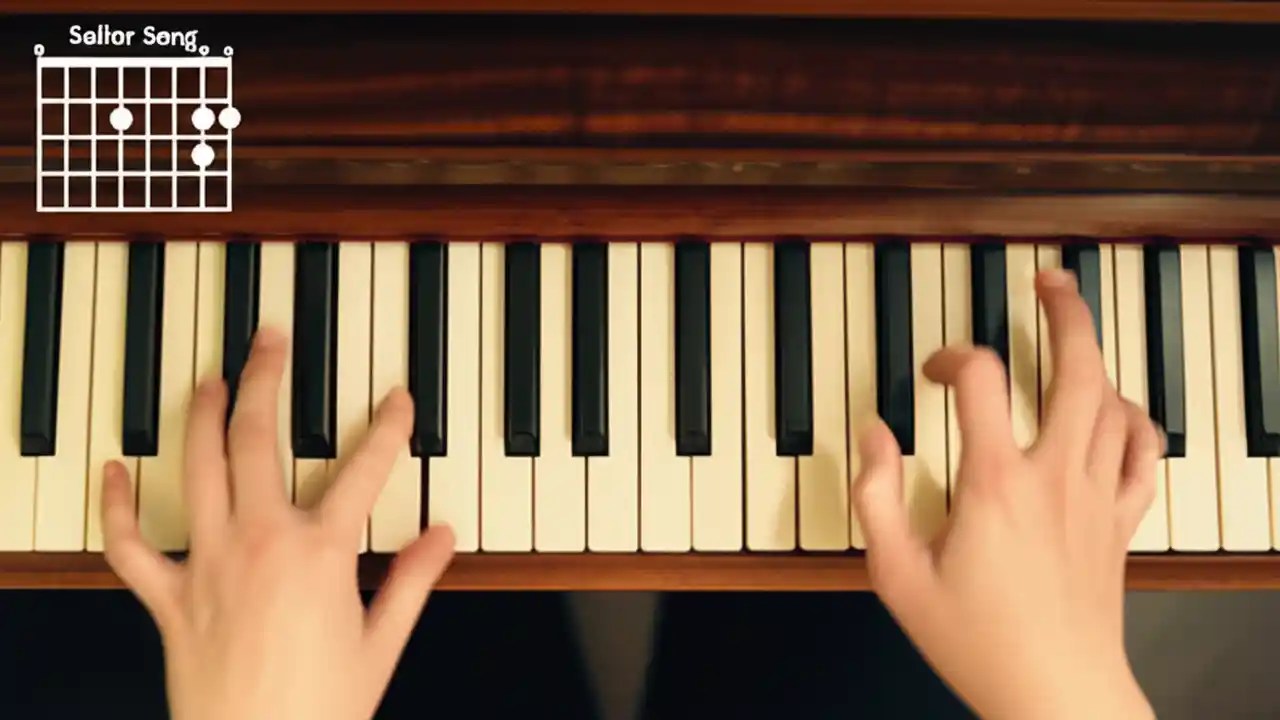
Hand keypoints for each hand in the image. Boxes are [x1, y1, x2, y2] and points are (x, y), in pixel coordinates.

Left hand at [101, 328, 455, 719]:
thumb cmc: (320, 711)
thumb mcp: (383, 643)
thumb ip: (412, 581)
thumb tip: (441, 538)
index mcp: (321, 553)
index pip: (365, 468)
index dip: (388, 426)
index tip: (398, 399)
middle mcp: (261, 543)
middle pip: (261, 439)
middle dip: (267, 378)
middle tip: (271, 341)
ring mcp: (210, 564)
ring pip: (199, 468)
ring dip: (204, 415)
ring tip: (212, 380)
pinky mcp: (171, 596)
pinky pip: (132, 542)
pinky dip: (118, 504)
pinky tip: (115, 470)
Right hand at [853, 269, 1157, 719]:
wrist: (1054, 692)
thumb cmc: (977, 640)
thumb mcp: (897, 574)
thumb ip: (875, 495)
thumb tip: (873, 434)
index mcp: (994, 481)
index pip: (979, 379)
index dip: (953, 356)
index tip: (936, 372)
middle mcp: (1052, 476)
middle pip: (1075, 367)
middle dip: (1066, 312)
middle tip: (1049, 282)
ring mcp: (1094, 496)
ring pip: (1114, 402)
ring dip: (1098, 361)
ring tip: (1077, 339)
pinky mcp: (1118, 522)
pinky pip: (1144, 453)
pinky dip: (1136, 421)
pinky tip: (1118, 412)